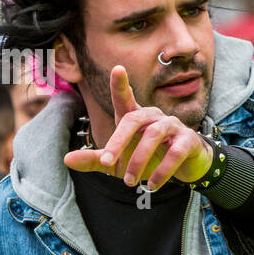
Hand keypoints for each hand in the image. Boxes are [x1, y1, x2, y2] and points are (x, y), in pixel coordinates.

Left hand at [63, 65, 212, 190]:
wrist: (184, 167)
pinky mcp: (188, 141)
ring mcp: (173, 126)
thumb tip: (66, 159)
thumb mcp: (119, 162)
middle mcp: (154, 116)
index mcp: (135, 117)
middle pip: (134, 119)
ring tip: (130, 182)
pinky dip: (163, 171)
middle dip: (118, 140)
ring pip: (154, 135)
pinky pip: (175, 153)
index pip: (125, 98)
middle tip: (106, 163)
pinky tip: (152, 185)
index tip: (118, 69)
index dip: (121, 84)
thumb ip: (95, 159)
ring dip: (139, 160)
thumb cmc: (149, 158)